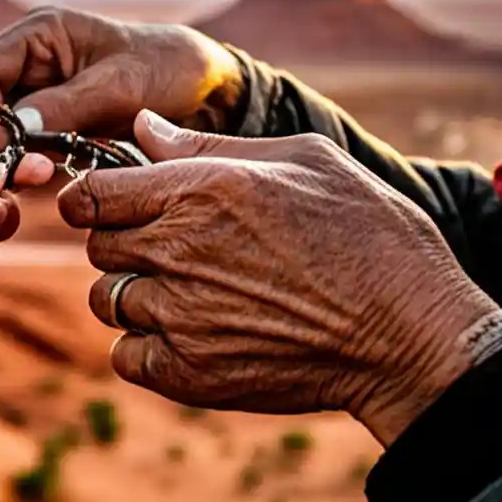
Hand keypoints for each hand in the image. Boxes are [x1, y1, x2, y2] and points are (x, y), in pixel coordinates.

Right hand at [0, 7, 243, 157]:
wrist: (204, 91)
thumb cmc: (167, 71)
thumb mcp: (121, 86)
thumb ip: (66, 105)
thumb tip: (14, 131)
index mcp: (41, 32)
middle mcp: (28, 57)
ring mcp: (33, 89)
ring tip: (8, 181)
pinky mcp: (45, 119)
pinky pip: (11, 142)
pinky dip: (12, 162)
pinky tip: (24, 182)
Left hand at [58, 111, 501, 444]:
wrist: (411, 332)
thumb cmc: (369, 233)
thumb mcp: (303, 160)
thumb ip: (209, 144)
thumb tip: (142, 126)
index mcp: (199, 190)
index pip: (91, 191)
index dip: (92, 194)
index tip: (109, 201)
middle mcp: (177, 251)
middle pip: (97, 245)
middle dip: (120, 240)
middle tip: (170, 246)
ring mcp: (179, 316)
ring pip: (108, 300)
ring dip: (135, 294)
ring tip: (192, 291)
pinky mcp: (188, 374)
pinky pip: (127, 356)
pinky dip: (146, 347)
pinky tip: (192, 333)